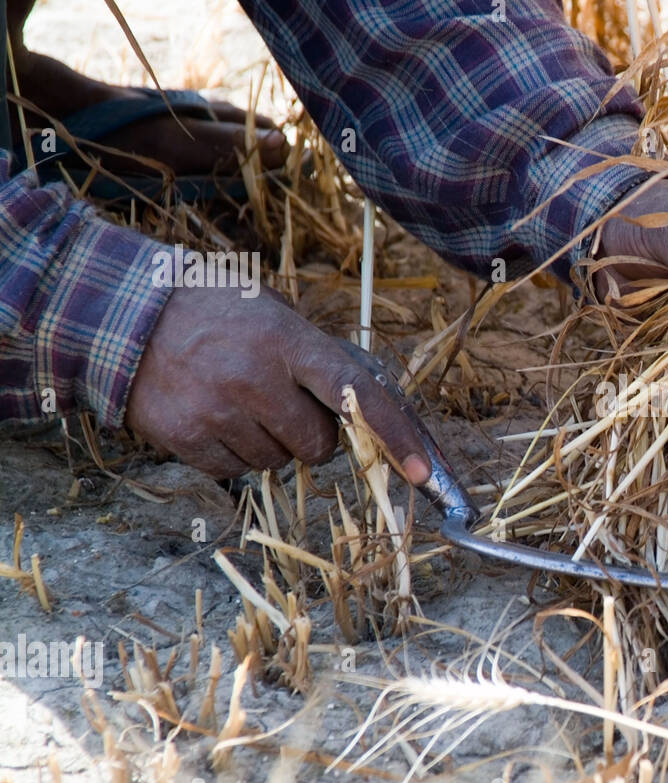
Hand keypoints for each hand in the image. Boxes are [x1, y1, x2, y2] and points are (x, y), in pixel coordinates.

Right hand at [125, 283, 431, 482]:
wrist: (126, 310)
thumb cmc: (216, 311)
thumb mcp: (275, 316)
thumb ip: (318, 359)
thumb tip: (369, 406)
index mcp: (289, 342)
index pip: (357, 395)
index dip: (396, 436)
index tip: (425, 472)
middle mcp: (256, 378)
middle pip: (319, 446)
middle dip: (313, 436)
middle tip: (284, 406)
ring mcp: (218, 411)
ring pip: (276, 463)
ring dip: (269, 444)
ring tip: (239, 402)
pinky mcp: (185, 437)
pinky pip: (233, 472)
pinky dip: (231, 454)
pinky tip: (213, 417)